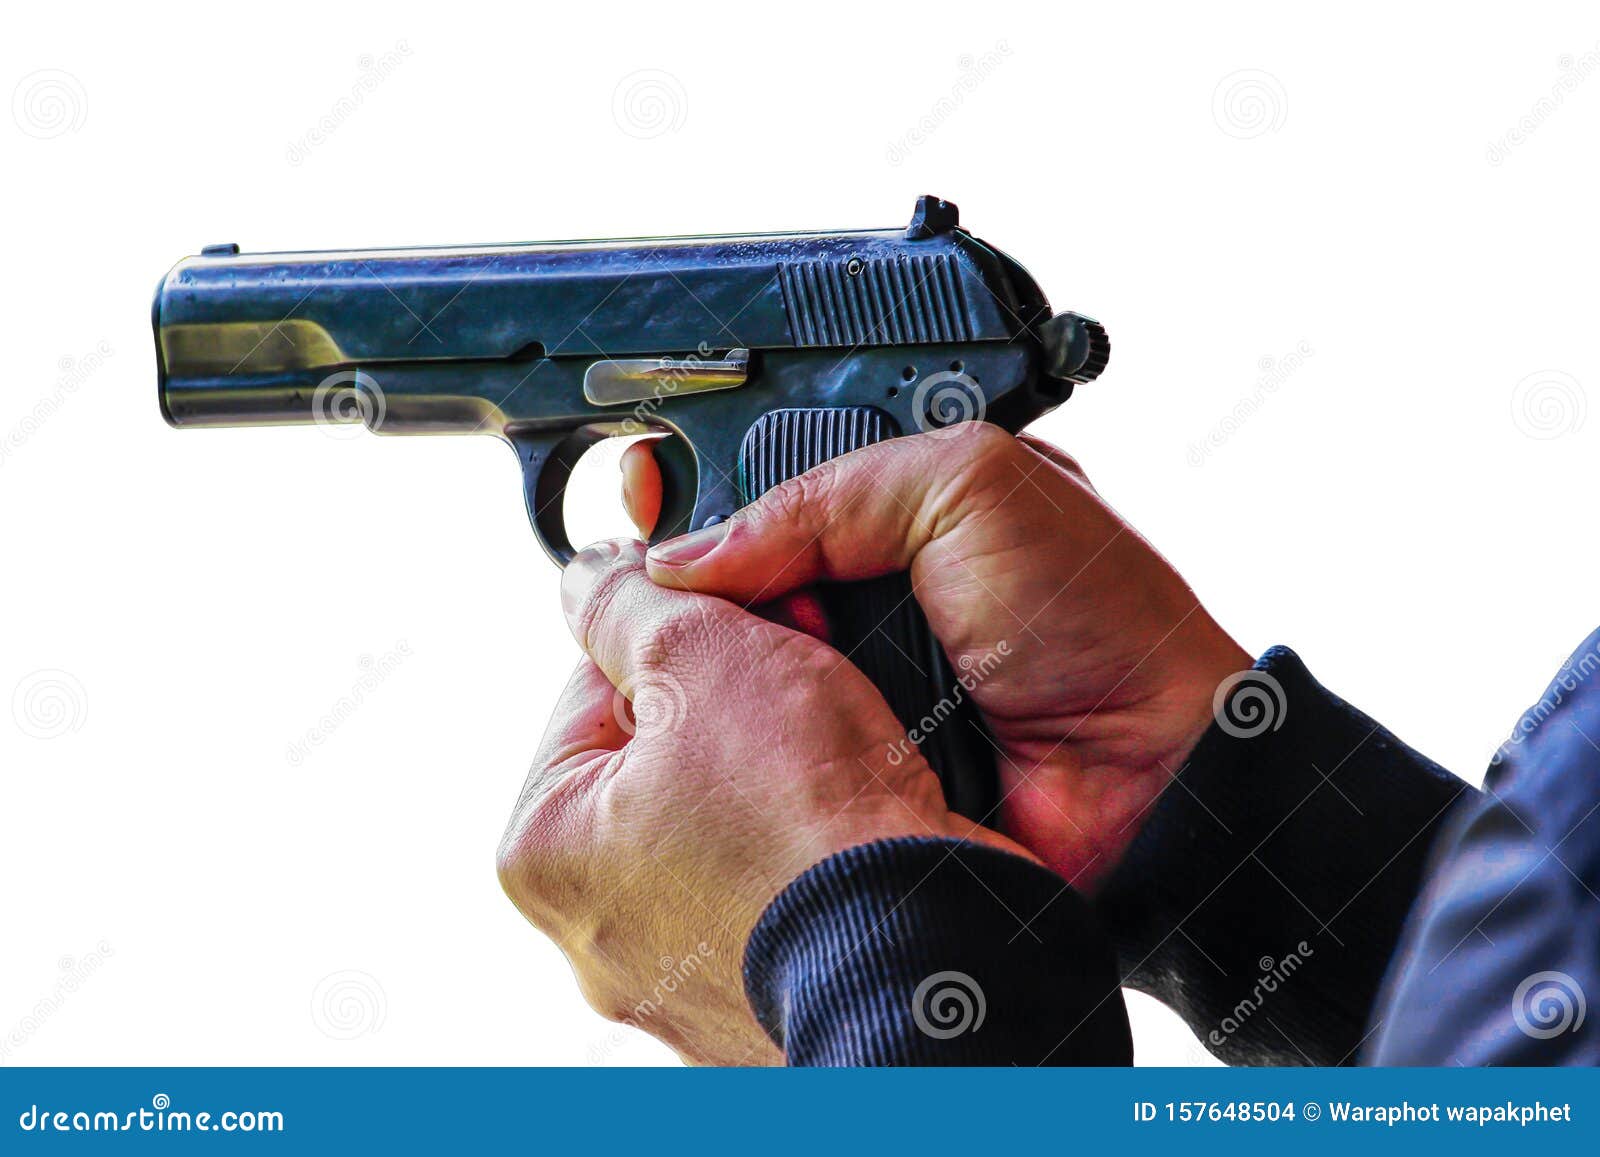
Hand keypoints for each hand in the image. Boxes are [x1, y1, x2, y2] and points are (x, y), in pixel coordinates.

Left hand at [497, 539, 1028, 1064]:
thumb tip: (589, 578)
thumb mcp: (702, 653)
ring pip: (725, 819)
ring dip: (778, 770)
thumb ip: (629, 601)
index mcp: (545, 854)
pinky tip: (852, 816)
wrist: (926, 946)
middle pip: (660, 758)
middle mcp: (597, 932)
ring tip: (833, 744)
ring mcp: (684, 978)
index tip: (737, 621)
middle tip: (795, 677)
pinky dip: (811, 844)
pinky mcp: (766, 998)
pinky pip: (779, 883)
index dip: (676, 636)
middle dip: (731, 704)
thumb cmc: (805, 817)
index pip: (593, 689)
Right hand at [620, 425, 1250, 891]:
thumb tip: (690, 556)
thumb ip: (823, 494)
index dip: (697, 490)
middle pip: (735, 580)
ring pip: (739, 666)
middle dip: (707, 586)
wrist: (1150, 774)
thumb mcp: (968, 487)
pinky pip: (769, 742)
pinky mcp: (849, 762)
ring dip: (731, 663)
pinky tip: (753, 723)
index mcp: (900, 508)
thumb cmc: (1098, 618)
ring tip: (751, 655)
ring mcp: (858, 681)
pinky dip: (758, 732)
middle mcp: (871, 591)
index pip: (766, 483)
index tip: (637, 493)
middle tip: (701, 591)